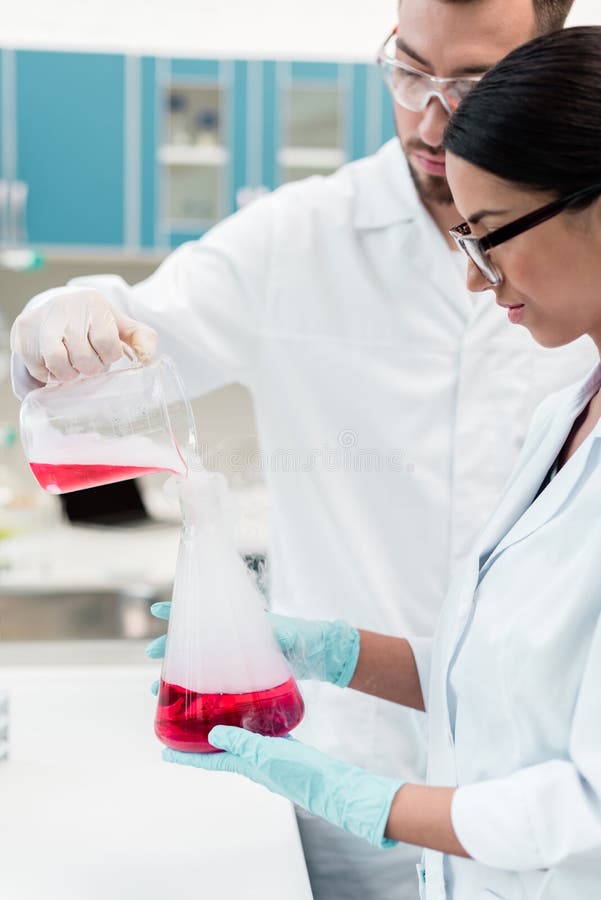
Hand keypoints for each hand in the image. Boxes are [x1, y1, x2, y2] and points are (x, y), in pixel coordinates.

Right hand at [10, 286, 157, 383]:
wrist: (56, 308)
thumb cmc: (92, 321)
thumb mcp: (120, 324)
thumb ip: (142, 338)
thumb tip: (148, 359)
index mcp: (94, 304)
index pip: (107, 343)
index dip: (108, 356)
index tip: (106, 353)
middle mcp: (66, 308)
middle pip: (84, 357)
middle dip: (90, 367)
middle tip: (88, 363)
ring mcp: (43, 320)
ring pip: (58, 363)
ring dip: (68, 374)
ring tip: (72, 368)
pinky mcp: (24, 332)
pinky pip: (38, 367)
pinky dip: (48, 374)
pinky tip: (54, 366)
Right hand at [146, 602, 359, 689]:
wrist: (315, 654)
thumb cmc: (302, 638)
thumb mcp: (288, 633)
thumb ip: (281, 633)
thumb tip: (280, 632)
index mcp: (238, 623)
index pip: (203, 612)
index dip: (179, 610)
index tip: (157, 610)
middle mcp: (230, 639)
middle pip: (191, 640)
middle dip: (169, 646)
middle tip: (150, 654)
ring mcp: (232, 659)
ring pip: (196, 665)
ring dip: (175, 674)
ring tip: (155, 688)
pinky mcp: (237, 677)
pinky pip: (209, 682)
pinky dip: (192, 691)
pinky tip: (179, 705)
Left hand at [163, 725, 403, 848]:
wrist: (335, 786)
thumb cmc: (303, 776)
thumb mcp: (268, 757)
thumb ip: (242, 744)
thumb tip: (212, 735)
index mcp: (246, 765)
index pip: (208, 761)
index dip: (185, 757)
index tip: (162, 753)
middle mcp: (253, 762)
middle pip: (220, 749)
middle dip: (201, 739)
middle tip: (184, 723)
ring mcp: (269, 756)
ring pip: (239, 740)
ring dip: (224, 730)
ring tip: (213, 712)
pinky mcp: (285, 747)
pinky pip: (261, 733)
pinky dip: (252, 723)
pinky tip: (256, 710)